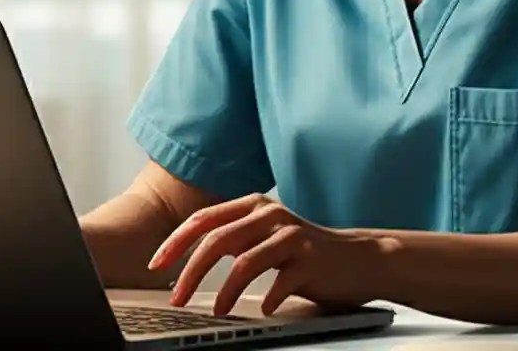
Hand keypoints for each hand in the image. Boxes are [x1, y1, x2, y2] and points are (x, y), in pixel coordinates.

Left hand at [146, 193, 383, 316]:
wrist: (361, 259)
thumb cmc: (305, 253)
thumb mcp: (265, 238)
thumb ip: (234, 242)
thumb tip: (187, 266)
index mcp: (253, 206)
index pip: (204, 219)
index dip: (176, 242)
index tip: (156, 265)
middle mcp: (269, 214)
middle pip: (217, 240)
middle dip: (191, 271)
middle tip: (177, 299)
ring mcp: (291, 235)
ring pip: (245, 262)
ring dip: (225, 292)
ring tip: (216, 311)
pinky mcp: (310, 258)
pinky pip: (280, 281)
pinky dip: (267, 298)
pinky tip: (263, 310)